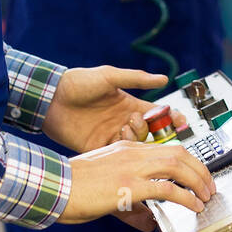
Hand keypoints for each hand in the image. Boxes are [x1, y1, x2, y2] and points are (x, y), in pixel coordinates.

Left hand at [42, 66, 187, 152]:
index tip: (181, 121)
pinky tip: (120, 140)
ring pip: (136, 145)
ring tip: (128, 126)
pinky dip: (123, 150)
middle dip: (157, 132)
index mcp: (129, 105)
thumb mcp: (110, 77)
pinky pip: (117, 155)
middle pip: (151, 133)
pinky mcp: (98, 148)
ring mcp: (112, 136)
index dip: (171, 119)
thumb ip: (137, 79)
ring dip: (138, 138)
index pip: (157, 115)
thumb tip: (163, 79)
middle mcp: (124, 122)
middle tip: (152, 126)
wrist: (50, 99)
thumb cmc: (78, 83)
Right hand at [61, 140, 215, 224]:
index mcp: (126, 148)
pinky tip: (192, 204)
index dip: (187, 160)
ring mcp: (131, 167)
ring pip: (177, 165)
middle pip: (178, 152)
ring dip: (197, 180)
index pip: (166, 148)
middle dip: (199, 168)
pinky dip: (185, 195)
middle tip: (209, 184)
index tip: (197, 173)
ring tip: (205, 195)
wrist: (54, 185)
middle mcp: (132, 152)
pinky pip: (167, 187)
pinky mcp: (129, 185)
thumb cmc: (72, 185)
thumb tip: (148, 219)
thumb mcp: (106, 185)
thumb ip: (130, 201)